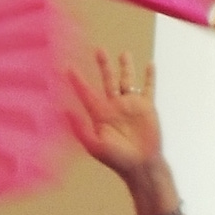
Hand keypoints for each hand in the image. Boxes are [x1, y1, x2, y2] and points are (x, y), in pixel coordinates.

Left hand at [69, 49, 162, 182]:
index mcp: (99, 114)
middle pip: (108, 80)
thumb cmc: (116, 159)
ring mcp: (131, 105)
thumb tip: (65, 110)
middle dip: (103, 65)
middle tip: (98, 49)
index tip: (67, 67)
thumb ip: (80, 128)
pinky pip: (148, 87)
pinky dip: (149, 76)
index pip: (86, 93)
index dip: (77, 80)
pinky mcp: (146, 107)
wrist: (141, 165)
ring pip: (127, 80)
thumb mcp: (94, 145)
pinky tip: (150, 64)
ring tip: (124, 53)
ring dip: (126, 67)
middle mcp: (114, 106)